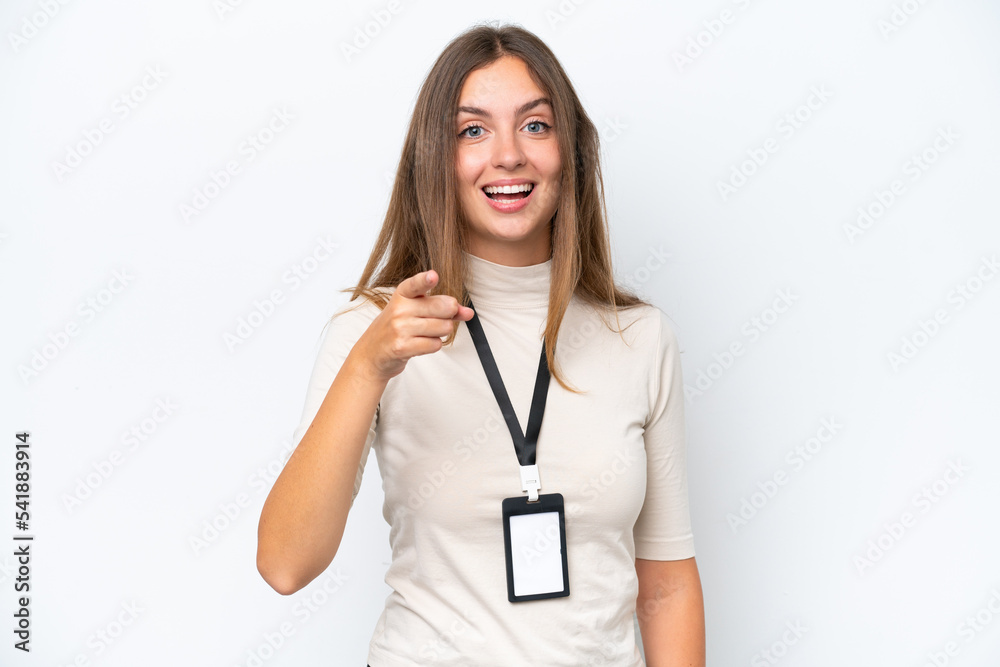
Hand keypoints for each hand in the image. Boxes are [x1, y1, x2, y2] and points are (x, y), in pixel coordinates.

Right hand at [354, 270, 473, 381]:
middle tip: (439, 318)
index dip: (425, 280)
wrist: (372, 352)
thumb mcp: (416, 310)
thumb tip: (469, 313)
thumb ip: (442, 307)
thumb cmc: (398, 327)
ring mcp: (399, 328)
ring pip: (443, 327)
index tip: (433, 276)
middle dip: (449, 315)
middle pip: (443, 307)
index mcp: (402, 294)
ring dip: (441, 332)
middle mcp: (399, 309)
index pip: (415, 284)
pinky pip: (435, 344)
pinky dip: (433, 345)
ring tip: (425, 332)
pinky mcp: (402, 347)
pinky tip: (420, 343)